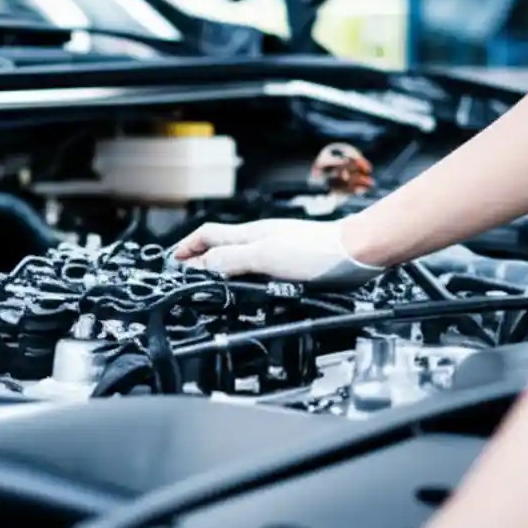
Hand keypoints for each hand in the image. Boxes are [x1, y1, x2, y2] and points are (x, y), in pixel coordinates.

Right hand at [172, 218, 382, 285]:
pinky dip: (245, 282)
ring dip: (221, 271)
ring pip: (239, 261)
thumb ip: (231, 259)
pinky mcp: (292, 268)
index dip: (186, 248)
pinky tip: (248, 293)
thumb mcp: (264, 256)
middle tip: (185, 277)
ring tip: (209, 286)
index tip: (171, 262)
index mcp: (249, 235)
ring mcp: (276, 254)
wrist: (356, 253)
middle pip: (220, 248)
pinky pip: (258, 273)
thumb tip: (201, 266)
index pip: (207, 236)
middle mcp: (260, 242)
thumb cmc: (317, 250)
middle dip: (199, 260)